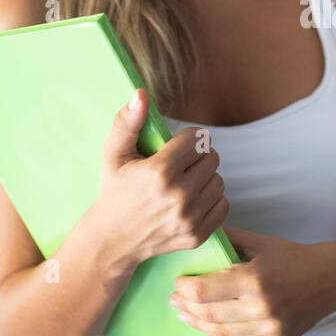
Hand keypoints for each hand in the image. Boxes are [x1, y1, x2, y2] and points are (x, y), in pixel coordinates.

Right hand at [87, 89, 228, 268]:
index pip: (198, 139)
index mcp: (160, 172)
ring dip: (204, 178)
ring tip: (182, 183)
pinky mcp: (197, 235)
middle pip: (212, 157)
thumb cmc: (114, 191)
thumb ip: (127, 122)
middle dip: (196, 157)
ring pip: (219, 181)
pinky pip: (223, 204)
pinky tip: (190, 200)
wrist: (112, 240)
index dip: (187, 139)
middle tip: (177, 165)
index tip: (175, 147)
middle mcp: (179, 196)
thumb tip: (140, 94)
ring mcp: (190, 219)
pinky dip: (211, 200)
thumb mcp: (114, 154)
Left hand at [169, 227, 335, 335]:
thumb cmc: (293, 257)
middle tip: (175, 300)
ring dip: (199, 325)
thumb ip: (228, 240)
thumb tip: (197, 235)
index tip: (178, 282)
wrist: (331, 279)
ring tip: (187, 315)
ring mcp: (272, 329)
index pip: (204, 291)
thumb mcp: (260, 242)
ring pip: (222, 334)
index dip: (184, 289)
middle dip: (186, 308)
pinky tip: (211, 327)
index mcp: (255, 279)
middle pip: (209, 316)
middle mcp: (263, 308)